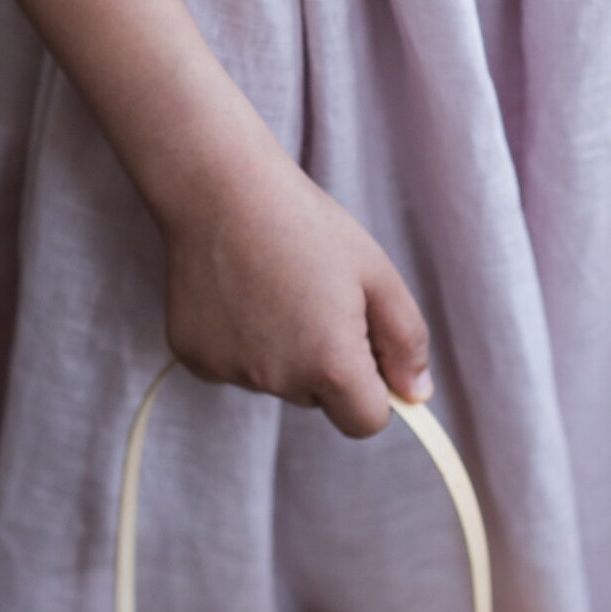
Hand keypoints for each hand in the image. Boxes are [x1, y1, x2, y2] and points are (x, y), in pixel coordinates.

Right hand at [159, 140, 431, 438]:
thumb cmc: (306, 225)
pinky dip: (241, 340)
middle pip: (318, 399)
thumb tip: (416, 394)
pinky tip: (238, 291)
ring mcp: (231, 372)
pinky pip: (234, 365)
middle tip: (314, 297)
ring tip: (273, 285)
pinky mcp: (194, 358)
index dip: (374, 390)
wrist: (221, 189)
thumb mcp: (377, 273)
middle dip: (325, 363)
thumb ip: (406, 341)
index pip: (365, 422)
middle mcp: (278, 380)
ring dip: (282, 351)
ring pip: (275, 380)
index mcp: (331, 365)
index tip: (367, 351)